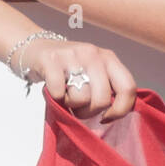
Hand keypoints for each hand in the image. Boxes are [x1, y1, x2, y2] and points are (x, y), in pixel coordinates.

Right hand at [19, 36, 136, 122]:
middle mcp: (93, 54)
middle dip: (89, 112)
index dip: (120, 110)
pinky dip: (55, 98)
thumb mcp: (94, 72)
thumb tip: (113, 116)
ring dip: (71, 105)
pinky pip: (58, 93)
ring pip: (81, 98)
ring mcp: (72, 55)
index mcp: (109, 58)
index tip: (106, 117)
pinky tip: (54, 89)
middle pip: (102, 99)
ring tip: (66, 95)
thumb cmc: (70, 68)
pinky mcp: (51, 60)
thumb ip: (107, 88)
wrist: (36, 47)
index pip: (128, 88)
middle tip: (79, 107)